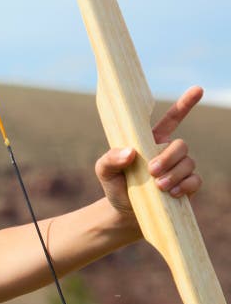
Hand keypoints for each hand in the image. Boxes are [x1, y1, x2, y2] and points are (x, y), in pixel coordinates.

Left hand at [95, 85, 203, 221]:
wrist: (124, 214)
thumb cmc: (115, 186)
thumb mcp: (104, 171)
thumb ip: (110, 159)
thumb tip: (130, 152)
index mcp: (150, 141)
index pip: (172, 119)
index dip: (185, 104)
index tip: (198, 89)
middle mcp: (168, 152)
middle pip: (180, 145)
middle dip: (168, 158)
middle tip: (151, 172)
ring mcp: (179, 169)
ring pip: (188, 163)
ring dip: (174, 174)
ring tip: (158, 186)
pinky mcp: (186, 186)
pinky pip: (195, 180)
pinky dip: (185, 185)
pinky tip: (172, 192)